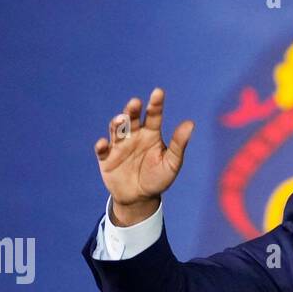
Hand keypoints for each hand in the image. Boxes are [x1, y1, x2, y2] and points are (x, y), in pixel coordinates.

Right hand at [93, 88, 193, 225]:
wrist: (140, 198)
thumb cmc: (158, 179)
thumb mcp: (171, 163)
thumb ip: (179, 144)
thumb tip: (190, 123)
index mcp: (151, 134)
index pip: (153, 115)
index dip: (155, 104)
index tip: (158, 92)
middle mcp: (134, 135)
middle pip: (132, 118)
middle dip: (132, 110)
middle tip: (135, 103)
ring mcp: (119, 145)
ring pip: (116, 129)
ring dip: (117, 123)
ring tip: (121, 120)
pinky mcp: (106, 157)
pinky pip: (102, 149)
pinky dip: (102, 145)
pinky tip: (105, 143)